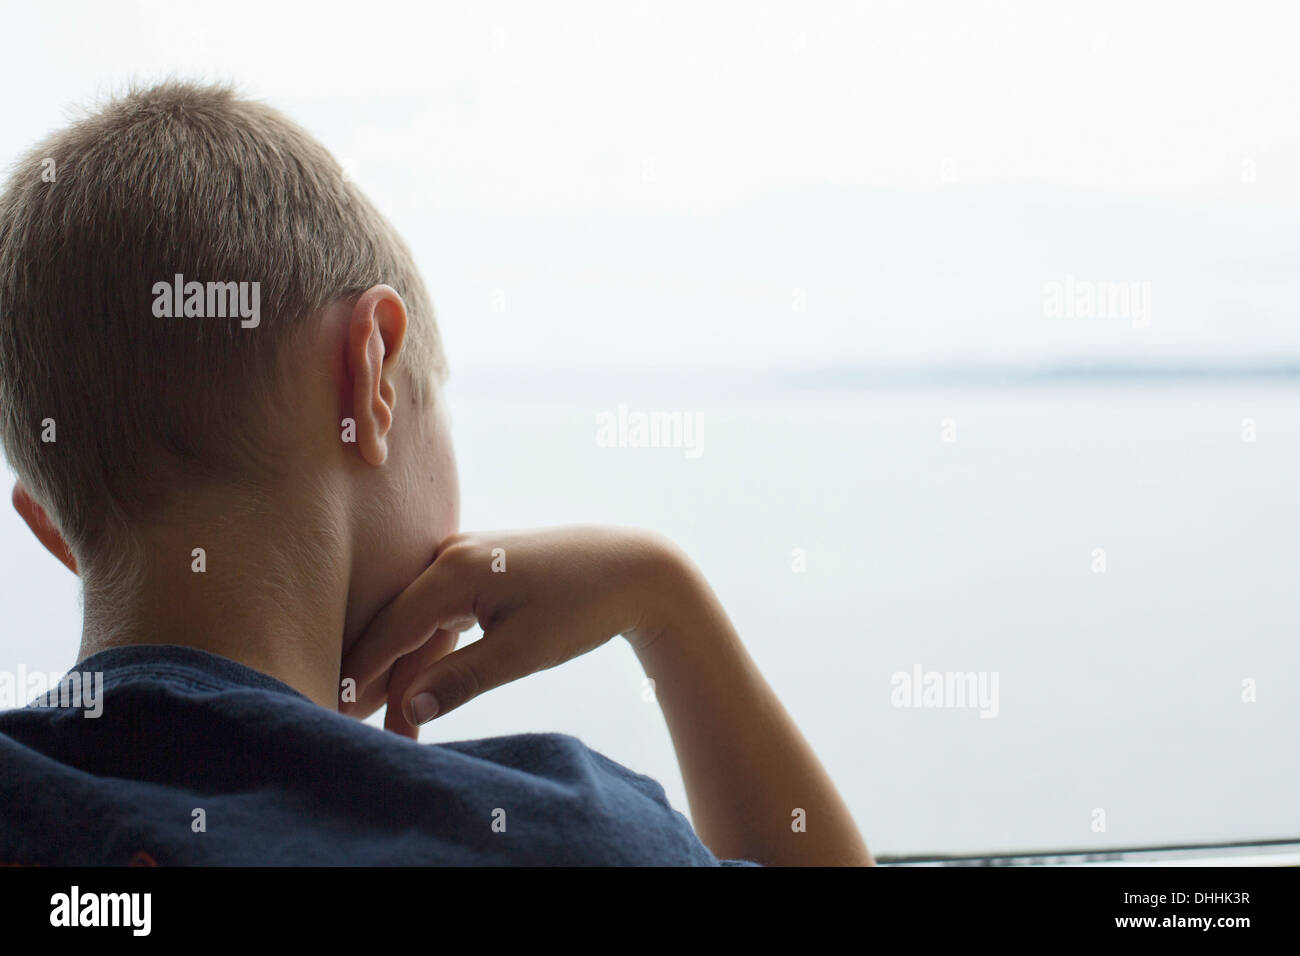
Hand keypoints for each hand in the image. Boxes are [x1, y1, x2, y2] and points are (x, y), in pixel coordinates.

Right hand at [338, 526, 685, 737]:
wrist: (635, 568)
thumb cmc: (583, 606)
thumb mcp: (521, 652)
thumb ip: (460, 679)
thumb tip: (408, 709)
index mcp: (453, 571)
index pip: (389, 631)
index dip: (358, 677)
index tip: (333, 714)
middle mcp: (449, 557)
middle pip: (396, 628)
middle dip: (377, 682)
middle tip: (350, 729)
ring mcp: (464, 561)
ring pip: (419, 627)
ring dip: (408, 675)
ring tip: (393, 730)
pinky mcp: (480, 572)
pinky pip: (442, 617)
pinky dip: (433, 655)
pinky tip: (419, 695)